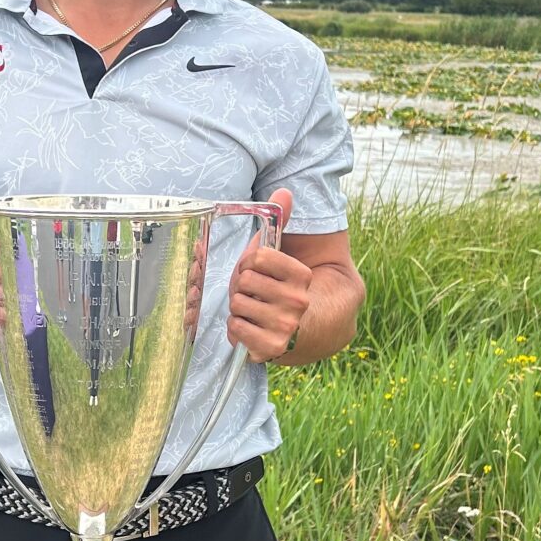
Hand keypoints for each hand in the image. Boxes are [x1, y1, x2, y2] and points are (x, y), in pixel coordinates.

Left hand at [227, 188, 308, 362]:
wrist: (305, 328)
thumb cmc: (282, 287)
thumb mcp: (283, 255)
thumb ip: (281, 222)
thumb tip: (284, 192)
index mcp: (302, 275)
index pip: (256, 258)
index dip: (249, 262)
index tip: (258, 270)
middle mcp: (297, 302)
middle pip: (243, 282)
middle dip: (242, 286)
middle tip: (253, 293)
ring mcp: (285, 327)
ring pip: (237, 304)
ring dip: (239, 307)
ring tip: (253, 309)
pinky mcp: (271, 348)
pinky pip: (235, 328)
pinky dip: (237, 326)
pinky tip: (251, 326)